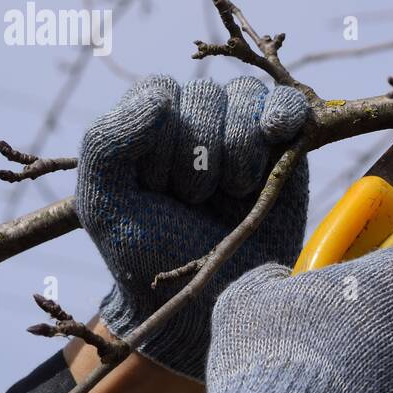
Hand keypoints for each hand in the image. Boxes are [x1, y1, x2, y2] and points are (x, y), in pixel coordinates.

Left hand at [76, 74, 308, 379]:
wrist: (207, 300)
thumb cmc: (148, 252)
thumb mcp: (103, 203)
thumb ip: (107, 141)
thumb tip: (162, 96)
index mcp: (147, 123)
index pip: (159, 91)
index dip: (161, 137)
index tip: (157, 187)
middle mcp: (196, 118)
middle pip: (205, 94)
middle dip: (199, 153)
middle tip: (194, 200)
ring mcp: (243, 129)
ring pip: (247, 96)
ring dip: (239, 146)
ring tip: (231, 192)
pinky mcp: (285, 146)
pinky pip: (289, 104)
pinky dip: (283, 113)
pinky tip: (273, 136)